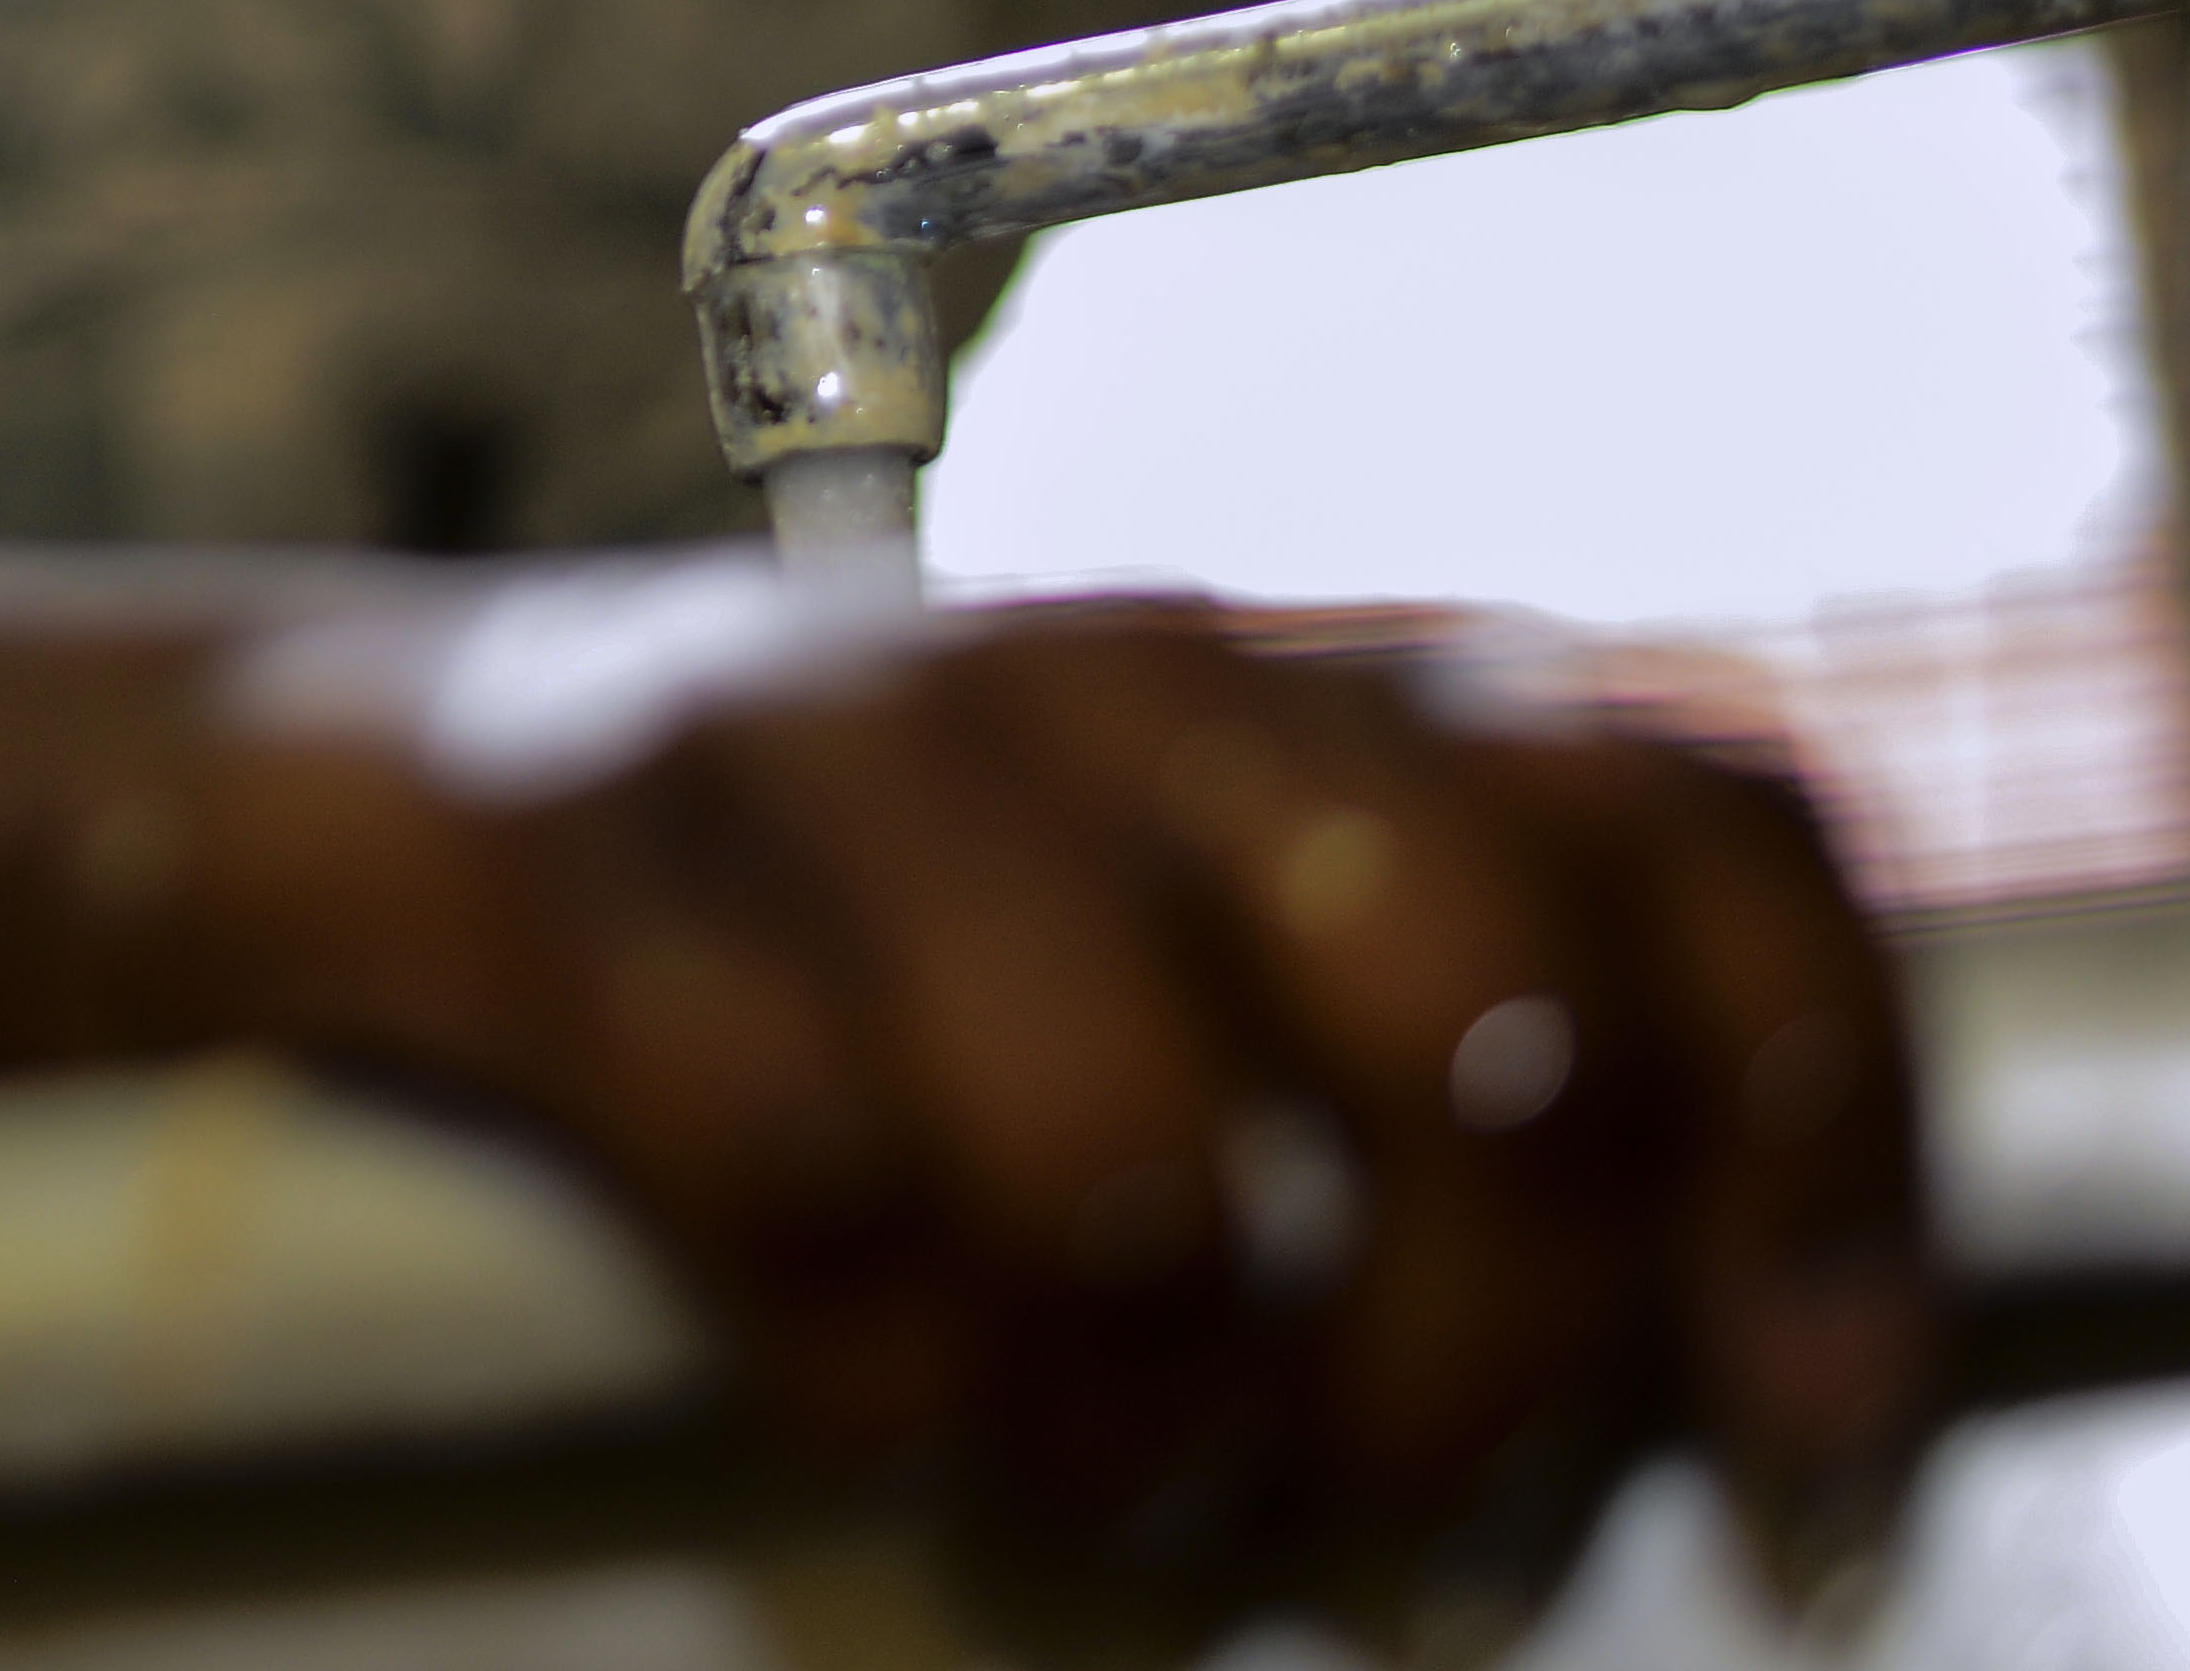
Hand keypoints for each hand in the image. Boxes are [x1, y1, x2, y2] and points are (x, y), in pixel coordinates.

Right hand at [189, 602, 1920, 1604]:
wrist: (367, 763)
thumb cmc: (851, 919)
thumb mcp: (1179, 912)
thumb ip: (1451, 1039)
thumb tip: (1790, 1367)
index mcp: (1311, 685)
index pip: (1700, 812)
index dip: (1821, 1129)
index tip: (1807, 1425)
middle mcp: (1119, 679)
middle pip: (1477, 994)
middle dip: (1485, 1333)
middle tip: (1404, 1510)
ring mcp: (842, 747)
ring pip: (1133, 1146)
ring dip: (1155, 1410)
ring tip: (1110, 1488)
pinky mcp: (583, 863)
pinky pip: (800, 1195)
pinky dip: (870, 1373)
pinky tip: (882, 1403)